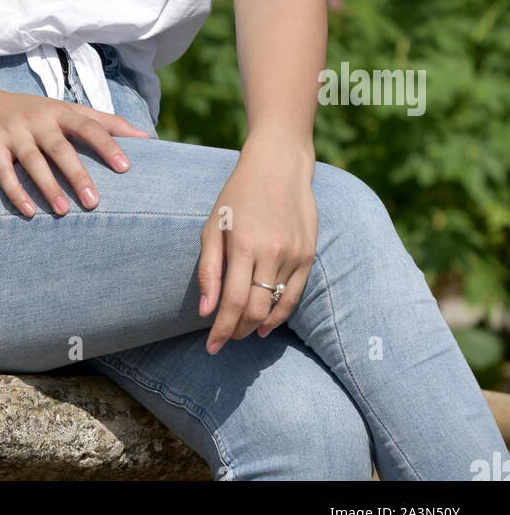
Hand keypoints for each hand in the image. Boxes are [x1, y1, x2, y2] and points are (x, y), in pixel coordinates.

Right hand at [0, 84, 152, 217]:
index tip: (126, 168)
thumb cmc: (34, 114)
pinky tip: (28, 212)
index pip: (89, 127)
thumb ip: (105, 122)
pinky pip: (3, 172)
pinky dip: (15, 192)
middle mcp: (38, 120)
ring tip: (63, 212)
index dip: (107, 145)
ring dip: (48, 187)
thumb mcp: (67, 110)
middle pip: (61, 148)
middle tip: (95, 203)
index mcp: (60, 112)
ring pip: (33, 161)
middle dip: (78, 175)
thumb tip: (147, 137)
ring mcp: (14, 133)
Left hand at [197, 137, 316, 353]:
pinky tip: (265, 323)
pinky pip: (294, 295)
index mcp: (243, 244)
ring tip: (242, 332)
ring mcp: (294, 254)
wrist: (279, 166)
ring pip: (276, 307)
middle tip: (224, 339)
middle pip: (255, 309)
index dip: (222, 330)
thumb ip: (208, 270)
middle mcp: (271, 252)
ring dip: (256, 326)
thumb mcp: (214, 225)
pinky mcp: (309, 255)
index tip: (211, 348)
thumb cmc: (238, 194)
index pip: (232, 302)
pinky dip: (279, 314)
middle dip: (237, 331)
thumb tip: (206, 312)